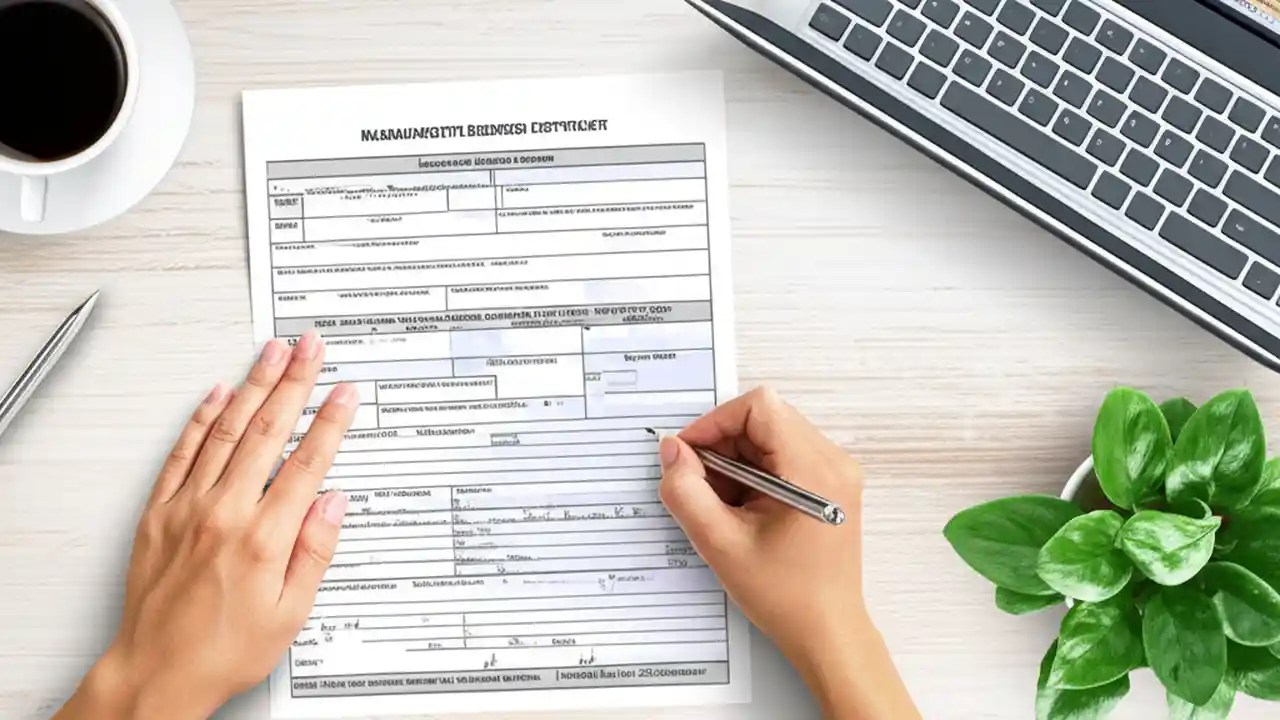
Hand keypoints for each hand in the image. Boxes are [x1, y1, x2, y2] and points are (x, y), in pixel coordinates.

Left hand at [55, 332, 356, 719]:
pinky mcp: (159, 513)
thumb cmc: (223, 650)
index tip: (345, 393)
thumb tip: (333, 503)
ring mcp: (187, 508)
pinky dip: (201, 419)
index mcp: (264, 537)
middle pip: (268, 431)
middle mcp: (224, 513)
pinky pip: (182, 453)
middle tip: (311, 349)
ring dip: (251, 386)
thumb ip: (314, 552)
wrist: (157, 672)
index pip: (307, 463)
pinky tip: (217, 395)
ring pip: (226, 431)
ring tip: (271, 353)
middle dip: (294, 382)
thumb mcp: (290, 613)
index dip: (331, 422)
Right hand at [658, 387, 917, 719]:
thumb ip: (687, 492)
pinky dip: (753, 472)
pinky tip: (741, 510)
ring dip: (736, 461)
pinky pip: (783, 455)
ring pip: (771, 436)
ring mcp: (835, 473)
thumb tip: (671, 451)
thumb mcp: (721, 544)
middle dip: (723, 445)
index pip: (759, 407)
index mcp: (814, 471)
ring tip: (723, 506)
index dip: (715, 423)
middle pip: (765, 418)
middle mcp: (833, 462)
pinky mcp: (829, 485)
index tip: (689, 454)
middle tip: (700, 485)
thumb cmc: (785, 596)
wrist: (826, 631)